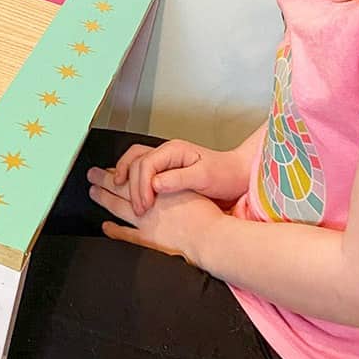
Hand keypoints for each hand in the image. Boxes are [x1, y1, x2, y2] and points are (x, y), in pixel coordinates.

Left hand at [86, 165, 221, 262]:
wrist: (210, 238)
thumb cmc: (206, 214)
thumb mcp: (191, 186)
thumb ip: (174, 180)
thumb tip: (161, 175)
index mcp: (158, 186)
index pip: (134, 174)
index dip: (121, 169)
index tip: (113, 167)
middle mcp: (148, 202)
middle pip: (119, 187)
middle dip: (104, 178)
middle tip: (92, 173)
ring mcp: (145, 221)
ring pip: (117, 206)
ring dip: (103, 197)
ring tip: (93, 191)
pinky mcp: (148, 239)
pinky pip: (125, 234)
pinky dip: (114, 230)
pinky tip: (105, 226)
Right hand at [112, 139, 243, 215]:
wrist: (238, 174)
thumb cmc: (225, 174)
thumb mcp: (204, 176)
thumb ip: (178, 179)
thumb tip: (156, 184)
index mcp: (174, 151)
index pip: (146, 164)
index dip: (141, 185)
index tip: (145, 205)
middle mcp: (167, 153)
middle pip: (136, 161)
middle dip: (131, 184)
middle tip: (137, 208)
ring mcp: (166, 161)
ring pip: (135, 162)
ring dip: (126, 177)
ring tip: (120, 194)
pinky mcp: (168, 171)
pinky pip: (143, 171)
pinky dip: (133, 180)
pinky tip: (130, 191)